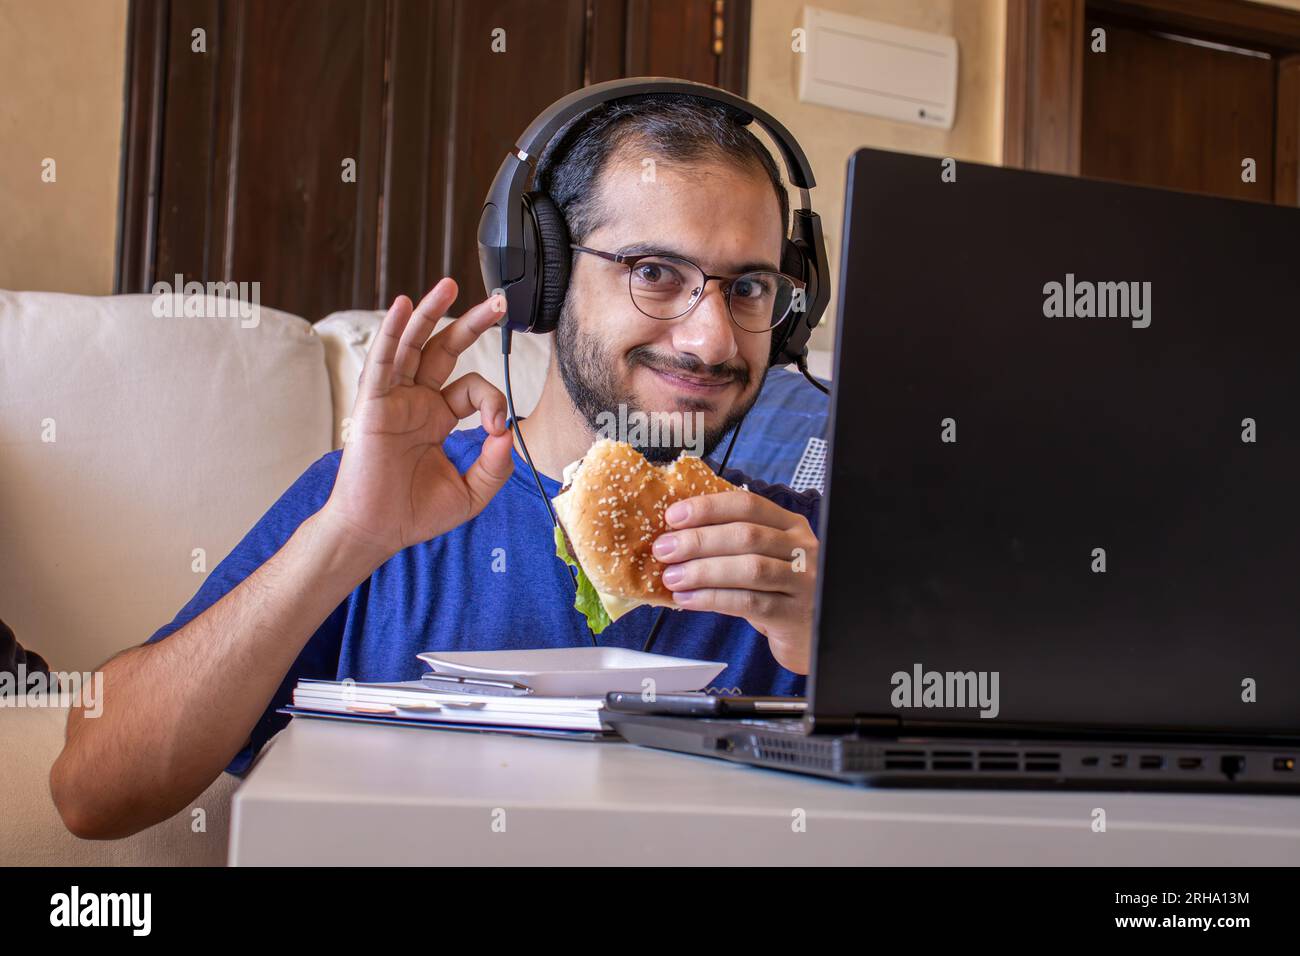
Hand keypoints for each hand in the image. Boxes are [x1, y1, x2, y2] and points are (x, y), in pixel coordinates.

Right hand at [320, 278, 513, 566]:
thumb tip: (508, 432)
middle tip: (498, 303)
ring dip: (430, 313)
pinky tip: (404, 307)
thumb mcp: (471, 492)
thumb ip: (494, 464)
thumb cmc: (416, 513)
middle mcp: (416, 401)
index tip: (497, 428)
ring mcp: (393, 399)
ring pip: (412, 345)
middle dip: (471, 323)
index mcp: (438, 417)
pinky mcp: (373, 405)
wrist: (378, 531)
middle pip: (444, 349)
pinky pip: (383, 361)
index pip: (473, 389)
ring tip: (448, 284)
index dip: (493, 400)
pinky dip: (393, 333)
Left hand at [652, 491, 817, 674]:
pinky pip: (749, 602)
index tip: (673, 517)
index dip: (708, 508)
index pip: (748, 505)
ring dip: (703, 571)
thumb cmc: (777, 591)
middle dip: (699, 540)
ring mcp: (802, 582)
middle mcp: (801, 549)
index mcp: (790, 526)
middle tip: (664, 549)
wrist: (810, 633)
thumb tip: (675, 535)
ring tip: (672, 577)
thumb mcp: (763, 557)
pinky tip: (688, 599)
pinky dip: (713, 599)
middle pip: (747, 536)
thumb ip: (731, 542)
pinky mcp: (793, 615)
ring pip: (749, 569)